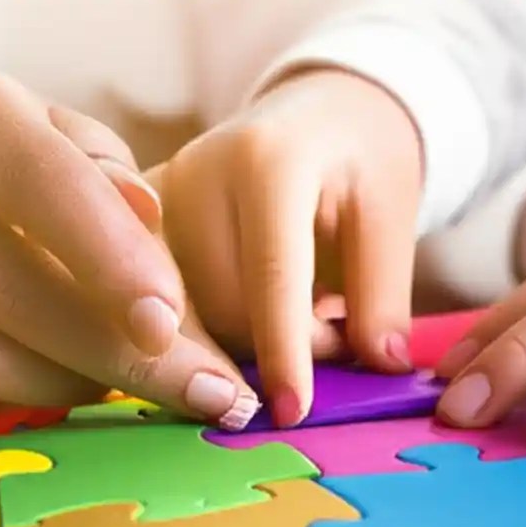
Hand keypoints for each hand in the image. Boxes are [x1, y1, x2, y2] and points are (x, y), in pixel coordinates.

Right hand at [0, 67, 257, 428]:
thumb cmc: (5, 176)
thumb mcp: (66, 150)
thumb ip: (116, 186)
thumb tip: (150, 224)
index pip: (45, 185)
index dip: (117, 263)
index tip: (169, 328)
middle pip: (15, 294)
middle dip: (118, 357)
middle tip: (194, 392)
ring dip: (64, 387)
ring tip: (106, 379)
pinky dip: (1, 406)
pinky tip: (29, 384)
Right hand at [153, 69, 423, 425]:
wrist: (315, 114)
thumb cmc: (358, 161)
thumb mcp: (391, 213)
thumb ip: (383, 294)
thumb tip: (377, 367)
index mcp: (267, 160)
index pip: (270, 274)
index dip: (284, 352)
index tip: (292, 412)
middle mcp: (196, 172)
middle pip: (220, 307)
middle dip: (275, 350)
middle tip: (332, 338)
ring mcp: (155, 196)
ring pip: (181, 320)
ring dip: (239, 347)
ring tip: (295, 324)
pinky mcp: (134, 221)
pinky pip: (152, 304)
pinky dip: (198, 334)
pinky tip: (241, 327)